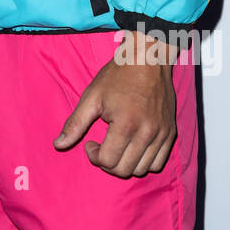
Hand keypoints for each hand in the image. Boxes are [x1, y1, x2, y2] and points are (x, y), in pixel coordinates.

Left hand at [52, 31, 178, 177]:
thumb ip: (75, 123)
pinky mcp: (170, 133)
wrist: (149, 59)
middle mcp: (147, 133)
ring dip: (125, 164)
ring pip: (142, 170)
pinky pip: (158, 163)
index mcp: (126, 124)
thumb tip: (58, 145)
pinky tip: (133, 147)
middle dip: (107, 164)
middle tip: (102, 147)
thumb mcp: (92, 96)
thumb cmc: (118, 75)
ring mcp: (161, 134)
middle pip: (124, 170)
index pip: (107, 161)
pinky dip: (144, 162)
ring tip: (117, 147)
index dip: (94, 156)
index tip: (90, 143)